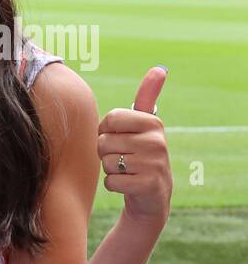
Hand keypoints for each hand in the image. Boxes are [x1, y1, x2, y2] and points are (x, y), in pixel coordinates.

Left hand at [98, 66, 170, 229]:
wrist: (151, 195)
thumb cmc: (140, 154)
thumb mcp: (144, 125)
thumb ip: (147, 97)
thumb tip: (160, 68)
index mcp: (153, 122)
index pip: (110, 119)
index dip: (105, 131)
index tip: (119, 138)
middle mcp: (157, 141)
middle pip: (103, 142)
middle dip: (106, 153)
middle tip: (124, 158)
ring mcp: (154, 164)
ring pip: (106, 162)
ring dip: (110, 169)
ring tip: (127, 171)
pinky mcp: (147, 185)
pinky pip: (110, 181)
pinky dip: (113, 185)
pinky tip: (128, 185)